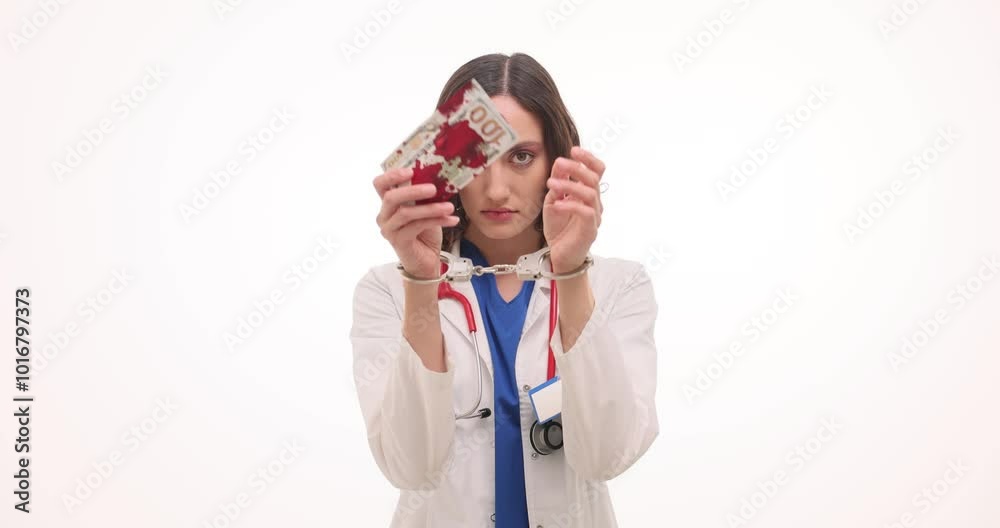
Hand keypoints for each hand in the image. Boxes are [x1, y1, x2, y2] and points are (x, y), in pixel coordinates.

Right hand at [373, 167, 459, 278]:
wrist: (426, 260)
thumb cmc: (425, 232)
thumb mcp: (425, 209)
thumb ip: (423, 195)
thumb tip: (437, 175)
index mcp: (388, 204)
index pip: (380, 184)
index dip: (391, 175)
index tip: (411, 170)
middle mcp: (384, 216)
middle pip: (391, 197)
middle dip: (413, 190)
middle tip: (433, 188)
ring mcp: (389, 229)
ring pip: (406, 213)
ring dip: (430, 208)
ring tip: (449, 207)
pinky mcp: (399, 241)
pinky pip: (417, 226)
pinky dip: (437, 221)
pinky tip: (452, 220)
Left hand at [542, 146, 604, 272]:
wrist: (560, 256)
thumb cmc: (559, 228)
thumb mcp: (554, 201)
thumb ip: (558, 183)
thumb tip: (560, 161)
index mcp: (589, 194)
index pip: (597, 171)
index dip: (588, 158)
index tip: (573, 150)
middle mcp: (595, 203)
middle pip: (593, 179)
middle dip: (576, 168)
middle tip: (559, 162)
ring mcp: (595, 216)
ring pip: (590, 193)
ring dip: (570, 185)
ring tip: (551, 184)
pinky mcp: (590, 230)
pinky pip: (585, 212)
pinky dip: (569, 205)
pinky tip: (556, 204)